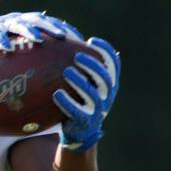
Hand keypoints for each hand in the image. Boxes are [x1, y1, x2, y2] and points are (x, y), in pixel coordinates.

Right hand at [0, 11, 79, 65]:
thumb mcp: (19, 60)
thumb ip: (35, 64)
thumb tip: (57, 82)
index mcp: (28, 26)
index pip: (51, 24)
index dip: (65, 29)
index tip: (78, 40)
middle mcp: (18, 21)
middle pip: (38, 20)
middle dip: (51, 27)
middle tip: (63, 37)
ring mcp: (3, 24)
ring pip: (19, 24)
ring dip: (29, 30)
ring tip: (38, 40)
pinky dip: (1, 40)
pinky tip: (7, 49)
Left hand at [53, 36, 120, 150]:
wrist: (80, 132)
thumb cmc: (80, 100)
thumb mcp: (86, 83)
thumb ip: (82, 67)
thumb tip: (66, 37)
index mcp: (109, 83)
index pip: (114, 63)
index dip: (105, 51)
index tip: (91, 41)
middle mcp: (107, 96)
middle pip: (105, 78)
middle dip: (92, 65)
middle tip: (77, 56)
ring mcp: (98, 110)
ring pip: (93, 94)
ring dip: (80, 81)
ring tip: (67, 71)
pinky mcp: (86, 122)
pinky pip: (77, 111)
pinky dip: (67, 102)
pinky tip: (57, 94)